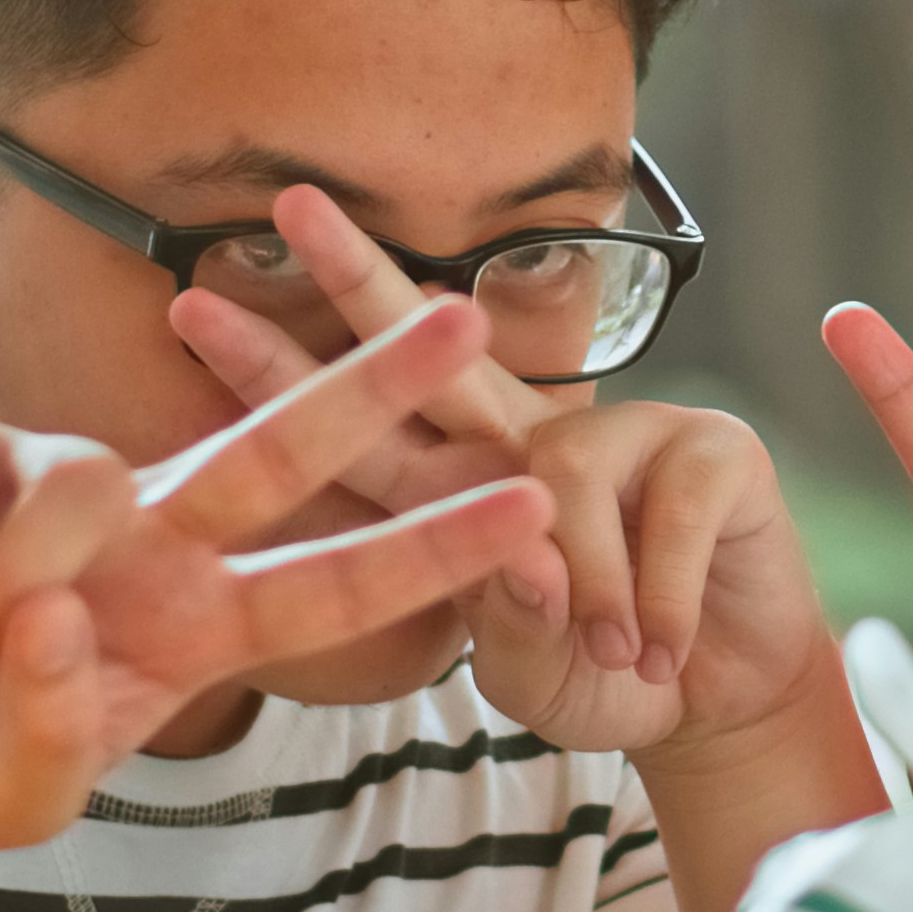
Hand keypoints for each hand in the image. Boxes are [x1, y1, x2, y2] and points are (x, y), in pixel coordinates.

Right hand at [0, 299, 541, 855]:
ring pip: (79, 489)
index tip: (538, 511)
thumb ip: (54, 744)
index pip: (335, 584)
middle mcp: (146, 537)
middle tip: (473, 313)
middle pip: (283, 446)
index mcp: (191, 625)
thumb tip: (63, 626)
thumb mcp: (8, 806)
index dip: (433, 551)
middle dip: (376, 380)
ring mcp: (50, 482)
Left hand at [169, 194, 840, 758]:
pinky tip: (663, 648)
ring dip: (585, 586)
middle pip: (434, 350)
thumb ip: (508, 615)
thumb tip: (524, 564)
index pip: (357, 423)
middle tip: (292, 205)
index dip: (280, 369)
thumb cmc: (606, 682)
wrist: (725, 707)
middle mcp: (532, 439)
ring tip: (613, 655)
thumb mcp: (529, 666)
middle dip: (360, 275)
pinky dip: (659, 600)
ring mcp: (626, 430)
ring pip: (559, 475)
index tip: (188, 311)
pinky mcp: (713, 448)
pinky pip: (660, 516)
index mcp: (466, 486)